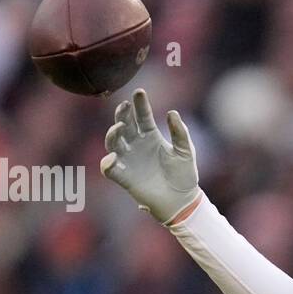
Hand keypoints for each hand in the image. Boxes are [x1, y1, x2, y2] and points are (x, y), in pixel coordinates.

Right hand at [100, 88, 199, 223]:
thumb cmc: (185, 175)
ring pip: (113, 142)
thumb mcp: (185, 151)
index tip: (139, 92)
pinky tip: (113, 158)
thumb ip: (180, 132)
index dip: (139, 104)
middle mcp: (136, 144)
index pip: (142, 116)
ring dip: (113, 133)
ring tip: (120, 127)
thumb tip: (172, 112)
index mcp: (151, 136)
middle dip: (122, 114)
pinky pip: (110, 168)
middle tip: (125, 106)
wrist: (182, 201)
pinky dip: (107, 163)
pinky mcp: (124, 177)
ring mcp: (128, 160)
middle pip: (124, 124)